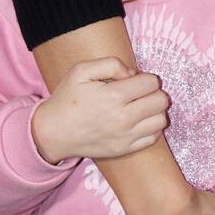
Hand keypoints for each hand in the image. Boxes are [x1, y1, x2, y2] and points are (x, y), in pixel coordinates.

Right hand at [31, 57, 168, 163]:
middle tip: (139, 92)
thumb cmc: (67, 98)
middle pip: (161, 100)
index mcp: (113, 96)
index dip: (145, 77)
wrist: (53, 133)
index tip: (133, 80)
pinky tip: (138, 121)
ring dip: (155, 110)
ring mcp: (125, 137)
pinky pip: (153, 137)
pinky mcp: (125, 150)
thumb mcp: (81, 70)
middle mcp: (123, 118)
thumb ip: (110, 64)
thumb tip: (132, 73)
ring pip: (161, 120)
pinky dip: (151, 127)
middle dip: (153, 91)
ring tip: (140, 106)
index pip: (151, 82)